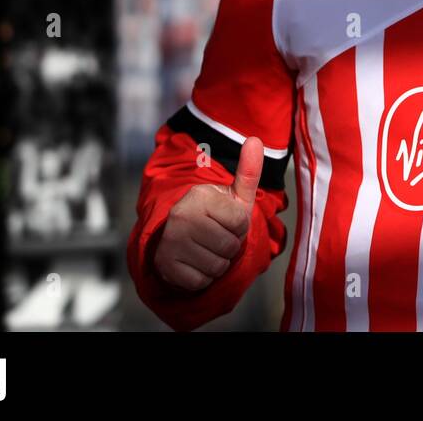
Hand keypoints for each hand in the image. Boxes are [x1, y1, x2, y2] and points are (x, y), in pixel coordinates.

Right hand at [154, 137, 263, 290]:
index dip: (240, 226)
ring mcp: (171, 242)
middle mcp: (181, 216)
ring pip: (217, 266)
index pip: (240, 222)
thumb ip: (248, 171)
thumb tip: (256, 140)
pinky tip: (195, 262)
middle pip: (230, 246)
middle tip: (216, 237)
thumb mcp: (233, 195)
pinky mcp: (166, 266)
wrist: (177, 236)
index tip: (227, 221)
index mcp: (199, 196)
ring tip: (206, 249)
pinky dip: (203, 277)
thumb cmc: (213, 216)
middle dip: (230, 246)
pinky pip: (202, 281)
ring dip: (218, 262)